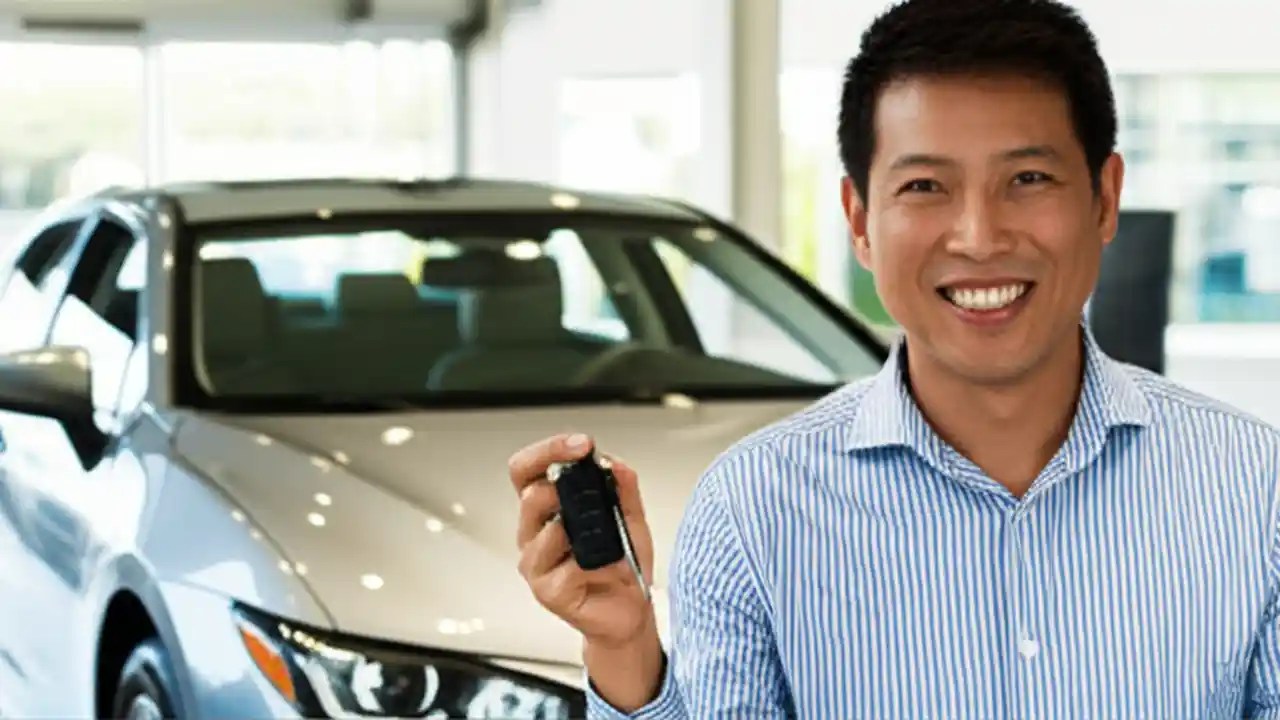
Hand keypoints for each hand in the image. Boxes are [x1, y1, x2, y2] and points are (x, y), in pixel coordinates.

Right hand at [509, 432, 656, 648]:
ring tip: (606, 538)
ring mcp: (537, 563)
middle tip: (594, 487)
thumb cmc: (622, 564)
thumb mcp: (631, 517)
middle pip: (530, 494)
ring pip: (545, 531)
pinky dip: (594, 564)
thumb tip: (612, 462)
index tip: (581, 445)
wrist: (629, 612)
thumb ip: (623, 487)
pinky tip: (607, 567)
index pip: (528, 470)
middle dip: (565, 484)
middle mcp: (535, 533)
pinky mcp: (547, 592)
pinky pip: (566, 568)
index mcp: (548, 509)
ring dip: (581, 528)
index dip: (548, 450)